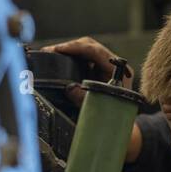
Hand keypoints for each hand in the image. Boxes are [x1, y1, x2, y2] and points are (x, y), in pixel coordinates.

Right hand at [41, 37, 141, 161]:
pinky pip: (84, 57)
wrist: (119, 126)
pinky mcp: (98, 69)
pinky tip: (59, 58)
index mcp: (119, 71)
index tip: (59, 50)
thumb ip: (83, 99)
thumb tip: (70, 88)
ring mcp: (106, 66)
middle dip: (70, 47)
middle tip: (51, 51)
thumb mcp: (97, 109)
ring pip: (86, 50)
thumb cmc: (111, 118)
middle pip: (90, 46)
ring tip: (52, 53)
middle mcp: (114, 65)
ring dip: (69, 50)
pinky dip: (71, 57)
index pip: (96, 51)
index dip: (76, 48)